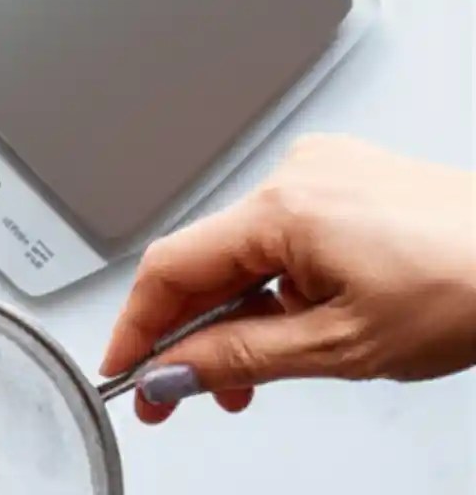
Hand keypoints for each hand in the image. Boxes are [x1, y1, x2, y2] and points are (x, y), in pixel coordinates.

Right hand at [101, 134, 475, 423]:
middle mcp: (296, 175)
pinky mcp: (347, 181)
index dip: (137, 326)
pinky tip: (287, 324)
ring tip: (250, 374)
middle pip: (206, 260)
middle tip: (180, 392)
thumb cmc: (471, 287)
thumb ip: (239, 358)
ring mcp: (323, 173)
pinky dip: (272, 284)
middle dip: (189, 332)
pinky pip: (281, 235)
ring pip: (244, 252)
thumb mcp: (342, 347)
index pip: (171, 267)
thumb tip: (174, 369)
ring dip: (235, 314)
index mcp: (285, 208)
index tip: (124, 369)